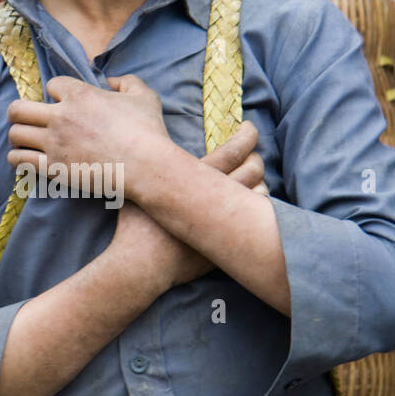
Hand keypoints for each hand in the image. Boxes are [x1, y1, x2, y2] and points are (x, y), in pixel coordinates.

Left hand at [6, 72, 170, 180]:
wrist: (147, 167)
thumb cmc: (148, 131)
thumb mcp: (144, 96)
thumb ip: (126, 82)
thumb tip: (111, 81)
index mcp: (79, 94)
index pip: (51, 85)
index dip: (55, 92)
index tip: (60, 101)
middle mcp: (61, 116)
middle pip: (18, 108)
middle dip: (17, 112)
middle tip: (21, 118)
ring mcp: (54, 142)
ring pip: (15, 134)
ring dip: (16, 136)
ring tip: (21, 140)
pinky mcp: (54, 167)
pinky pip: (20, 160)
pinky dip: (17, 159)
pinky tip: (22, 159)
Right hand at [108, 120, 268, 291]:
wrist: (140, 266)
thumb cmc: (135, 227)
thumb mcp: (136, 188)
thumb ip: (150, 168)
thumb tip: (150, 148)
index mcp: (194, 179)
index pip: (234, 150)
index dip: (247, 136)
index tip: (249, 129)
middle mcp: (215, 199)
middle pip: (253, 170)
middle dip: (256, 159)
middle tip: (252, 155)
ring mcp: (224, 224)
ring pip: (259, 195)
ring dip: (259, 185)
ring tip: (251, 181)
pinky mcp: (226, 244)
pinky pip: (256, 224)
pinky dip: (256, 212)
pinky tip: (248, 211)